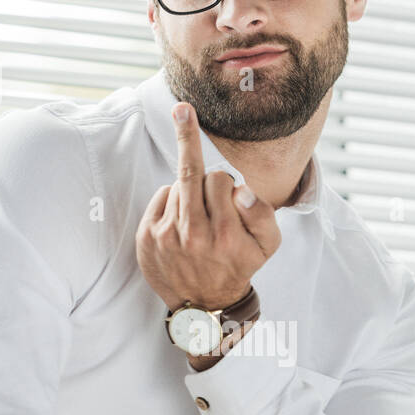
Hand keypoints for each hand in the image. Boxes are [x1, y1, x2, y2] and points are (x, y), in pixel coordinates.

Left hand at [135, 100, 281, 312]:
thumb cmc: (239, 265)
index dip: (223, 178)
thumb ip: (263, 213)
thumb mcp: (268, 245)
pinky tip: (182, 221)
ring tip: (200, 214)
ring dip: (190, 190)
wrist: (203, 304)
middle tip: (199, 157)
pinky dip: (173, 200)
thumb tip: (241, 189)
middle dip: (205, 173)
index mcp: (227, 235)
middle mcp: (195, 236)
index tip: (184, 111)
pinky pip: (161, 195)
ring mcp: (167, 237)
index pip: (219, 178)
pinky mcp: (147, 237)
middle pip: (194, 174)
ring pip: (177, 184)